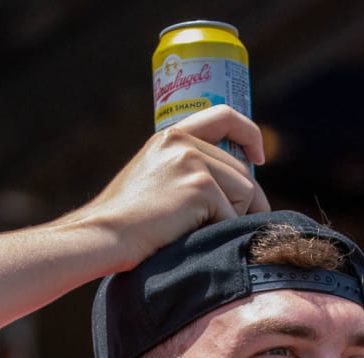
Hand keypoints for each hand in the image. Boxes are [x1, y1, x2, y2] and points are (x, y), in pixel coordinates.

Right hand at [70, 105, 270, 270]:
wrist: (105, 235)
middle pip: (243, 171)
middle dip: (244, 202)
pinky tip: (192, 237)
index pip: (224, 116)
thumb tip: (240, 188)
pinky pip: (233, 216)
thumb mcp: (155, 181)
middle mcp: (183, 142)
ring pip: (245, 192)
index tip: (259, 156)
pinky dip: (220, 233)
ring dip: (232, 218)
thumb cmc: (128, 223)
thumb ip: (187, 171)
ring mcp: (193, 162)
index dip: (249, 134)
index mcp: (171, 137)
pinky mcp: (200, 187)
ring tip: (197, 229)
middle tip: (219, 225)